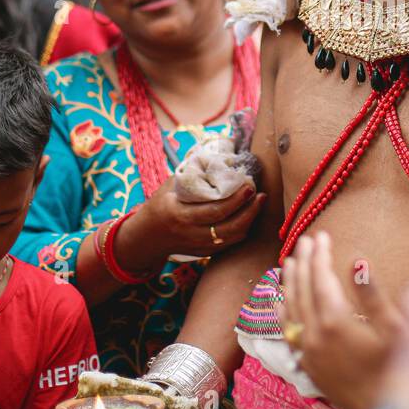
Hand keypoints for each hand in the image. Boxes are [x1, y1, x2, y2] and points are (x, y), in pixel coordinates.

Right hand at [116, 177, 265, 271]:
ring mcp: (199, 246)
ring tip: (259, 202)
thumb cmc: (160, 204)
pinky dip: (242, 229)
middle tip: (261, 195)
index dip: (235, 201)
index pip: (213, 211)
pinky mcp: (205, 252)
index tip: (249, 186)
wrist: (147, 236)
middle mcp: (191, 234)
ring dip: (250, 220)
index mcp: (180, 215)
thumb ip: (192, 174)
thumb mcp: (170, 186)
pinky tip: (249, 215)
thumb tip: (218, 155)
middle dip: (249, 211)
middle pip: (228, 228)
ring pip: (232, 238)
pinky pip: (229, 243)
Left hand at [281, 232, 405, 408]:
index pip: (321, 278)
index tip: (322, 235)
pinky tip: (283, 300)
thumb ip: (373, 295)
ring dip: (290, 282)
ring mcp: (307, 350)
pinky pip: (288, 329)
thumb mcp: (394, 330)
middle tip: (305, 240)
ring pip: (290, 308)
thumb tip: (357, 261)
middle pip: (302, 289)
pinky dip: (284, 309)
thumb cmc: (398, 370)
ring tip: (290, 261)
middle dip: (303, 261)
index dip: (320, 254)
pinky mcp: (307, 363)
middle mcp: (314, 334)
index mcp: (335, 321)